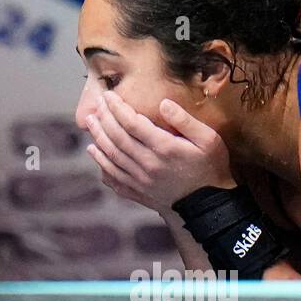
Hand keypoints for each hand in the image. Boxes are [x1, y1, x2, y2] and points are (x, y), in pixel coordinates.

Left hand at [85, 91, 234, 211]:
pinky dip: (101, 164)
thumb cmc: (210, 167)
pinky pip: (113, 178)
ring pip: (112, 157)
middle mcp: (148, 164)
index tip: (108, 96)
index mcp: (164, 147)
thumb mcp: (209, 140)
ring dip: (98, 138)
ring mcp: (141, 180)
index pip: (132, 123)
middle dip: (104, 119)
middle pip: (117, 138)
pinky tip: (94, 153)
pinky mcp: (138, 193)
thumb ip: (185, 120)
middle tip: (96, 105)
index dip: (117, 108)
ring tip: (90, 123)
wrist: (208, 205)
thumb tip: (163, 103)